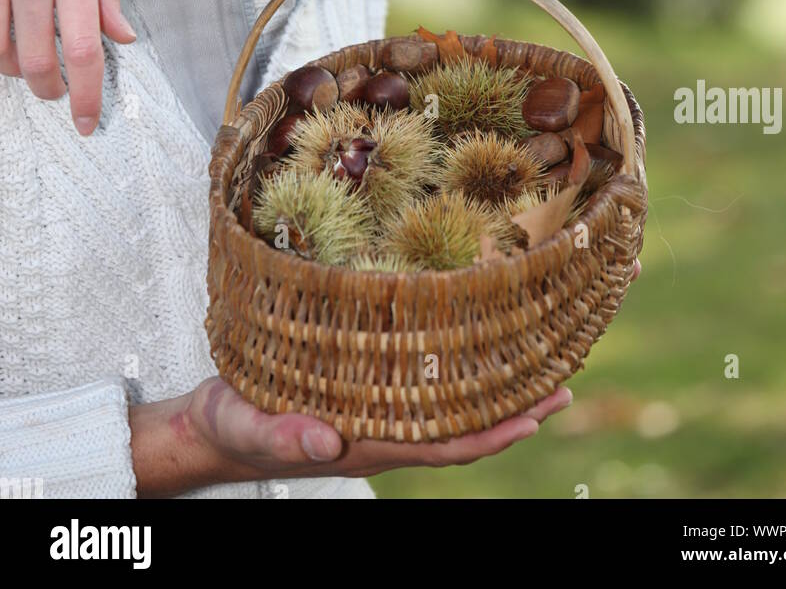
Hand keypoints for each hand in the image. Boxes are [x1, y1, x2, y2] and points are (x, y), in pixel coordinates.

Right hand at [145, 377, 571, 494]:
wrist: (211, 426)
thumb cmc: (230, 424)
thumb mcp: (248, 425)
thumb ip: (285, 435)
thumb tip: (330, 444)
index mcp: (365, 444)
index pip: (444, 445)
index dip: (492, 434)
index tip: (537, 415)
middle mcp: (383, 431)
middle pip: (462, 428)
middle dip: (514, 410)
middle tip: (563, 384)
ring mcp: (377, 415)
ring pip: (449, 409)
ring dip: (495, 391)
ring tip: (539, 366)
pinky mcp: (363, 394)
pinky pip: (424, 390)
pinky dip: (458, 374)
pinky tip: (474, 350)